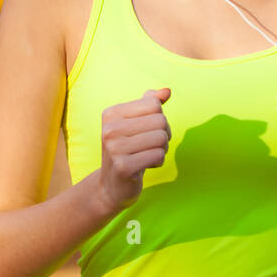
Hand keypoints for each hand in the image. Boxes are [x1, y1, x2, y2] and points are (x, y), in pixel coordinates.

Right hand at [97, 88, 171, 213]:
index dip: (159, 118)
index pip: (154, 104)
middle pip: (160, 121)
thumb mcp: (136, 123)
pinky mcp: (123, 167)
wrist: (111, 185)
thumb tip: (167, 91)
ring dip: (162, 149)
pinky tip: (144, 166)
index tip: (147, 131)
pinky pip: (158, 156)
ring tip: (147, 155)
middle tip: (150, 146)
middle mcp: (109, 129)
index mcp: (111, 113)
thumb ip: (150, 103)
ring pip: (162, 138)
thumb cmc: (129, 149)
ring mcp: (114, 148)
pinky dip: (158, 161)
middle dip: (163, 135)